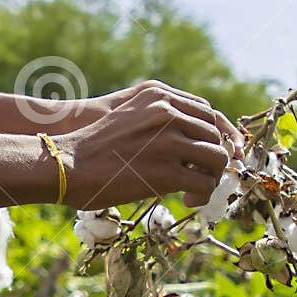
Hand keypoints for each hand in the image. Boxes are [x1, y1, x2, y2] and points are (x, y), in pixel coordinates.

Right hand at [59, 80, 237, 208]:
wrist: (69, 164)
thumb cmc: (95, 146)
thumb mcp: (128, 116)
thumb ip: (157, 118)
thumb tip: (186, 140)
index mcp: (159, 96)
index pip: (207, 111)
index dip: (222, 134)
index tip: (227, 152)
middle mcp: (167, 112)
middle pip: (215, 135)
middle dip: (217, 160)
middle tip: (205, 178)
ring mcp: (168, 141)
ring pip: (216, 159)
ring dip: (212, 179)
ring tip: (196, 191)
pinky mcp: (167, 171)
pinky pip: (203, 183)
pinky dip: (202, 195)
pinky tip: (188, 199)